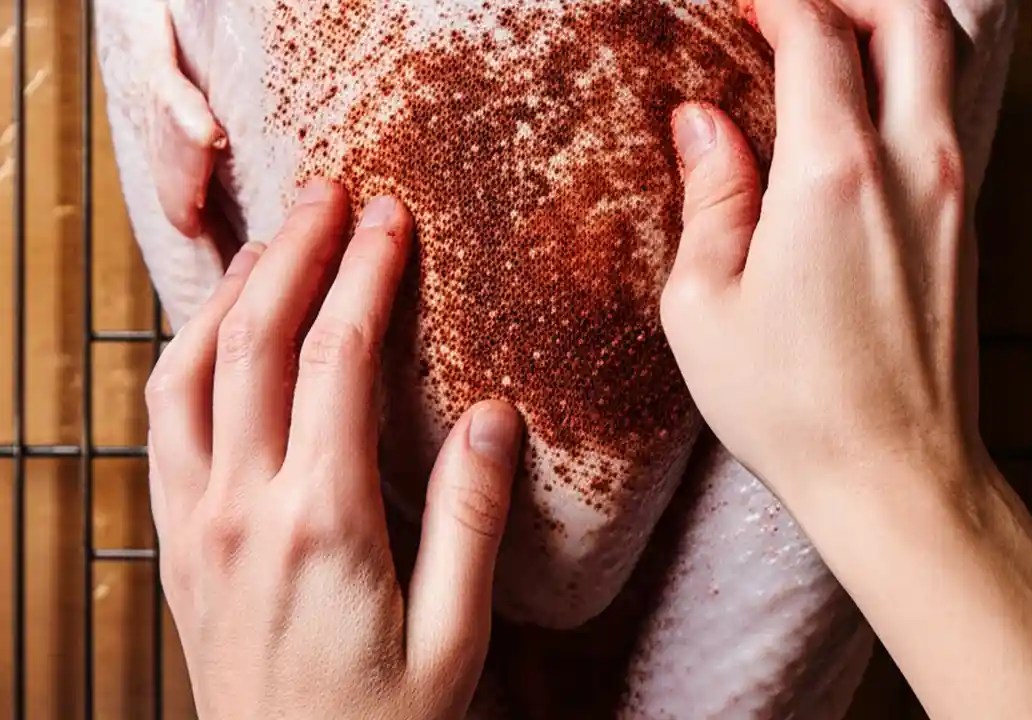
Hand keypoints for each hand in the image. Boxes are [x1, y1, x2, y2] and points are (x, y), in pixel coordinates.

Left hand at [145, 180, 522, 718]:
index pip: (335, 361)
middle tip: (331, 193)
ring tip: (276, 243)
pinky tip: (221, 336)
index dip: (365, 276)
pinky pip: (165, 422)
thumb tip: (491, 416)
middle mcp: (241, 510)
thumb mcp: (454, 637)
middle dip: (295, 253)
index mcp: (322, 523)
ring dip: (230, 293)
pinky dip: (188, 354)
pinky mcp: (177, 543)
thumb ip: (471, 521)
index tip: (391, 218)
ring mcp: (194, 524)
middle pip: (253, 342)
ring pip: (187, 371)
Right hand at [662, 1, 1031, 716]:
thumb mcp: (705, 304)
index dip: (775, 0)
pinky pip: (947, 118)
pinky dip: (910, 85)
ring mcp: (951, 194)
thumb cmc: (794, 406)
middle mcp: (910, 165)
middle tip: (797, 8)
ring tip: (834, 44)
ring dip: (895, 27)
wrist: (898, 476)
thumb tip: (702, 123)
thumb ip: (709, 194)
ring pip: (949, 58)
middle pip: (914, 15)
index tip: (741, 6)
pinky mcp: (967, 227)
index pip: (817, 33)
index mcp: (832, 173)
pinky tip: (857, 119)